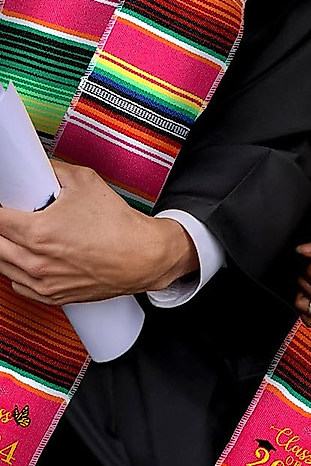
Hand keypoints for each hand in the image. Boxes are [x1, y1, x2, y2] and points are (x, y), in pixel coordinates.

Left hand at [0, 161, 197, 303]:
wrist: (141, 256)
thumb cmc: (119, 226)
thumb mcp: (87, 182)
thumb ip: (54, 171)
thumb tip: (38, 169)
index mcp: (38, 232)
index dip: (0, 207)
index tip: (5, 202)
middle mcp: (34, 260)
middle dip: (1, 227)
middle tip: (15, 216)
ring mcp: (40, 281)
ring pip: (0, 264)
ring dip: (6, 247)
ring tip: (24, 234)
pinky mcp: (48, 295)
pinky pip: (16, 283)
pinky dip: (18, 269)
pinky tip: (34, 255)